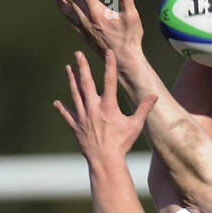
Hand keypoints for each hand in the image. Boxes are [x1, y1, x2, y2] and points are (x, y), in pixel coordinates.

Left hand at [54, 0, 144, 67]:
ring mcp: (85, 30)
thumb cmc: (130, 39)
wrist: (124, 62)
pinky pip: (73, 24)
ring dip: (62, 1)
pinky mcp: (86, 38)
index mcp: (97, 13)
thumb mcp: (132, 17)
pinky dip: (67, 15)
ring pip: (69, 12)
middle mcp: (87, 20)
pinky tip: (66, 12)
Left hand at [54, 49, 156, 163]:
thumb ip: (143, 109)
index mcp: (108, 106)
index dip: (110, 65)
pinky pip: (68, 116)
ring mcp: (83, 117)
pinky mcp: (76, 127)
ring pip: (75, 94)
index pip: (109, 81)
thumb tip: (154, 96)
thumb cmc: (122, 144)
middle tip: (78, 54)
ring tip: (68, 68)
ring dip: (71, 80)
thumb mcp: (135, 126)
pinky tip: (57, 103)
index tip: (109, 52)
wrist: (105, 160)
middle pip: (86, 83)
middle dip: (82, 67)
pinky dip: (63, 109)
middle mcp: (93, 108)